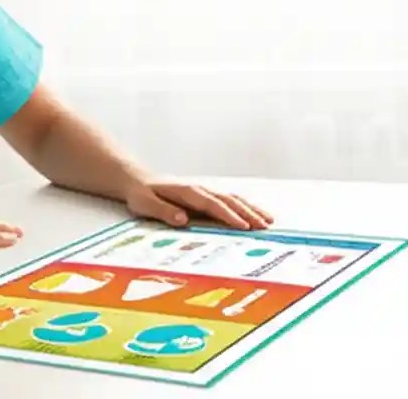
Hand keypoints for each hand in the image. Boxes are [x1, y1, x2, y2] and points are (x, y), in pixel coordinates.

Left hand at [124, 180, 273, 230]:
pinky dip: (245, 206)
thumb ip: (163, 211)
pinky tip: (257, 215)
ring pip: (233, 198)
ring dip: (251, 209)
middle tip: (264, 227)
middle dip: (248, 213)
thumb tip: (183, 219)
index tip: (244, 226)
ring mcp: (205, 191)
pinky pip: (230, 200)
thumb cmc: (142, 195)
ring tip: (269, 221)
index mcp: (187, 192)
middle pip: (228, 200)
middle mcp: (200, 189)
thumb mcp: (145, 204)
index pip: (212, 204)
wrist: (139, 181)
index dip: (229, 215)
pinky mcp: (207, 196)